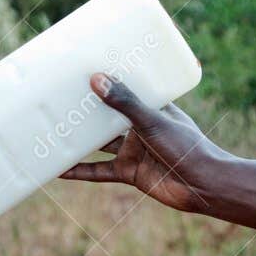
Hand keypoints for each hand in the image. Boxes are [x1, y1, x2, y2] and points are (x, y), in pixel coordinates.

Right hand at [60, 73, 255, 229]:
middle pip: (107, 116)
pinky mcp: (128, 172)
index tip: (85, 68)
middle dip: (86, 110)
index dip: (108, 80)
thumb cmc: (187, 147)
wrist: (202, 187)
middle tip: (59, 99)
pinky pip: (98, 171)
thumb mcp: (153, 122)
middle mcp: (140, 128)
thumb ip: (125, 104)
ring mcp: (133, 150)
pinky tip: (59, 170)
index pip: (128, 88)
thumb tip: (97, 79)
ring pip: (99, 144)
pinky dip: (79, 171)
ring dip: (79, 140)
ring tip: (53, 131)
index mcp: (152, 108)